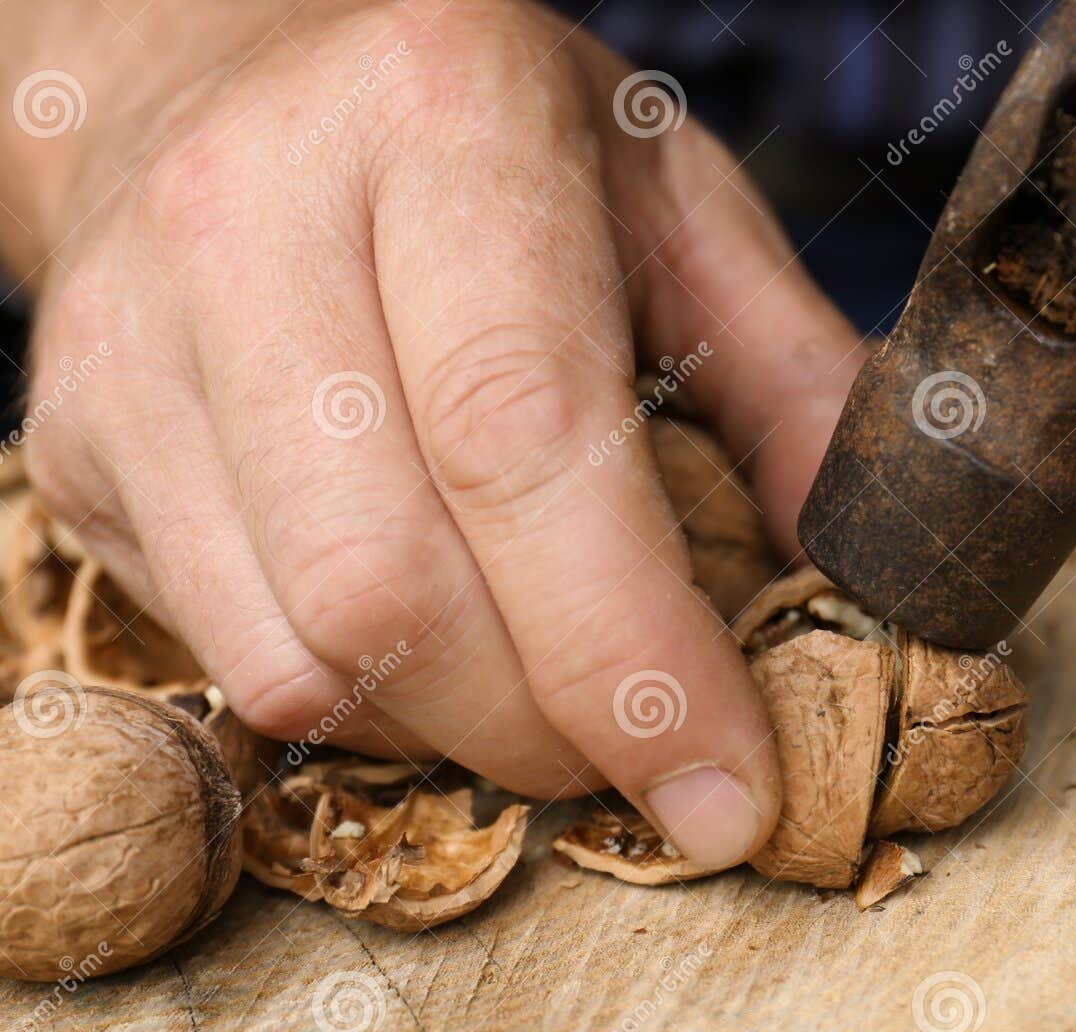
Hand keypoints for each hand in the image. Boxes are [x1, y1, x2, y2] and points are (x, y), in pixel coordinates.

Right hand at [0, 0, 865, 869]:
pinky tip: (438, 652)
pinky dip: (373, 711)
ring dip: (463, 734)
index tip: (729, 788)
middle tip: (648, 751)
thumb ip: (790, 373)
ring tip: (548, 696)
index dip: (631, 653)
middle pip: (393, 583)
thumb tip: (873, 574)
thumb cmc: (480, 138)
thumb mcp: (669, 198)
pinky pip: (237, 664)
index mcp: (438, 121)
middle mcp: (250, 223)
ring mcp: (133, 345)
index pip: (520, 436)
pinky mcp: (79, 447)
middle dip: (552, 728)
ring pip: (300, 655)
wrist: (226, 75)